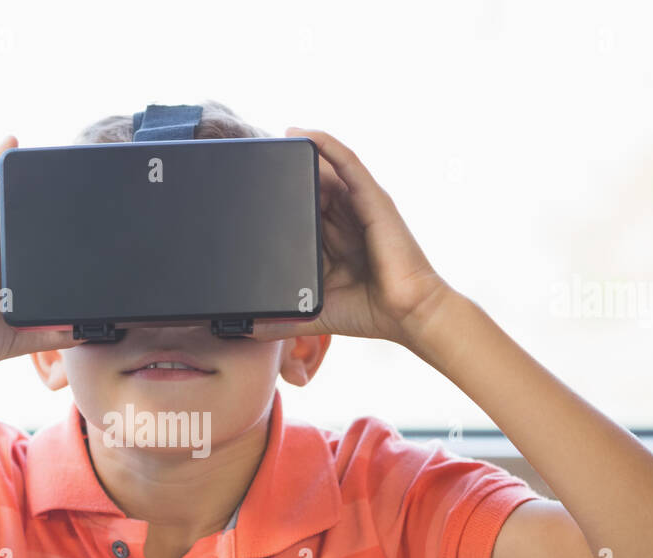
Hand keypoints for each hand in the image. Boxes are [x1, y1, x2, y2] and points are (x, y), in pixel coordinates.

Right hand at [0, 136, 76, 380]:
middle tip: (68, 167)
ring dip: (16, 167)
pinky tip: (7, 144)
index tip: (77, 204)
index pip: (29, 236)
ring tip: (43, 144)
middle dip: (37, 189)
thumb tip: (82, 331)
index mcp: (1, 269)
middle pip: (15, 208)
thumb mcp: (17, 339)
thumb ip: (49, 334)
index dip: (48, 219)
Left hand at [252, 127, 455, 349]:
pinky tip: (303, 133)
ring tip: (273, 138)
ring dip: (301, 151)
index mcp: (332, 239)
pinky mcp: (373, 199)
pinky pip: (347, 163)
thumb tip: (246, 330)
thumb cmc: (370, 313)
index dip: (276, 198)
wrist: (408, 315)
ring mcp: (360, 205)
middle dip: (283, 172)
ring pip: (326, 168)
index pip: (299, 209)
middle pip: (309, 185)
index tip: (244, 190)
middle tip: (252, 158)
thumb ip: (282, 320)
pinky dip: (327, 145)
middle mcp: (346, 217)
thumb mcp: (315, 314)